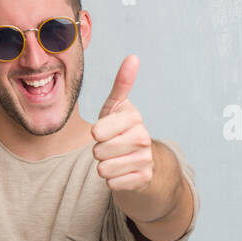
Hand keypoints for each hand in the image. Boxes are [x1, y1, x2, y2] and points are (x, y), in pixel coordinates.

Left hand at [91, 54, 153, 192]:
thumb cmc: (121, 130)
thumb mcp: (117, 107)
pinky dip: (112, 180)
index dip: (96, 134)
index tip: (105, 131)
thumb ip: (121, 84)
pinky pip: (112, 183)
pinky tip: (122, 172)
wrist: (142, 161)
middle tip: (110, 147)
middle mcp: (143, 137)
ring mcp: (145, 159)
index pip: (97, 131)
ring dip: (104, 166)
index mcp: (134, 117)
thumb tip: (133, 57)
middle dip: (99, 152)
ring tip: (116, 159)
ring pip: (103, 169)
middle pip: (98, 151)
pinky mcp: (143, 179)